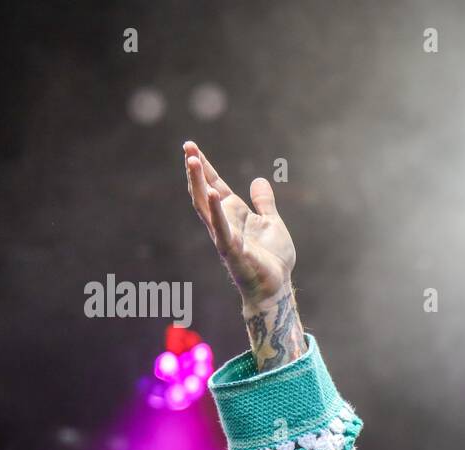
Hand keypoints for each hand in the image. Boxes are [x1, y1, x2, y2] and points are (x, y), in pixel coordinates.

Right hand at [183, 141, 295, 307]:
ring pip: (206, 207)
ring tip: (192, 161)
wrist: (276, 287)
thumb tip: (259, 180)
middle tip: (187, 147)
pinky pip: (222, 228)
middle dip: (195, 170)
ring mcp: (225, 236)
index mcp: (234, 214)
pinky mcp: (232, 251)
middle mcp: (224, 222)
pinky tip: (213, 193)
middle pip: (204, 191)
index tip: (191, 147)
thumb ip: (264, 202)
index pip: (214, 185)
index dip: (204, 166)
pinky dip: (217, 211)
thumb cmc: (273, 259)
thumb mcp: (271, 223)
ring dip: (198, 183)